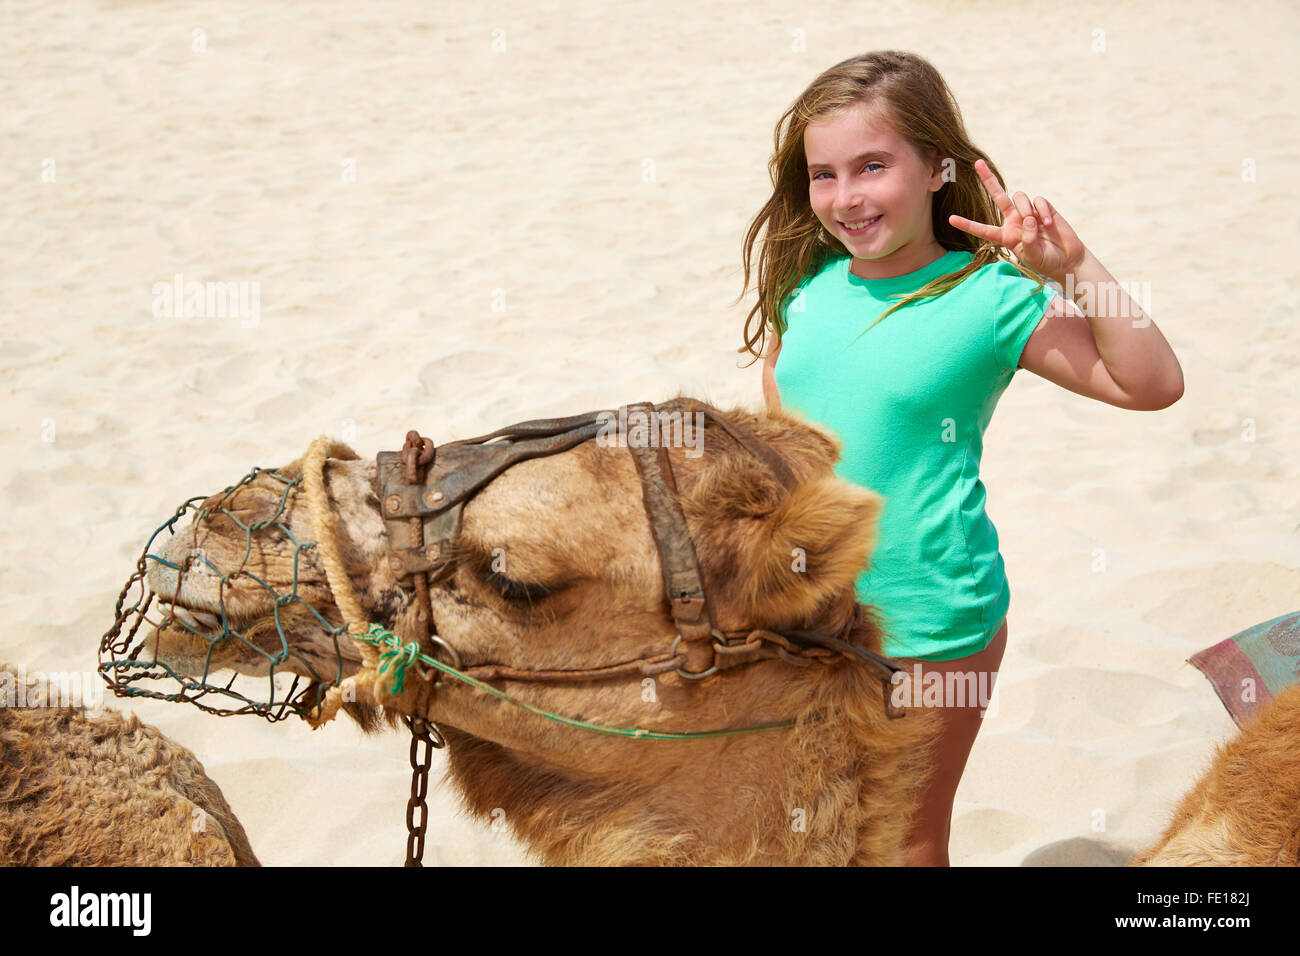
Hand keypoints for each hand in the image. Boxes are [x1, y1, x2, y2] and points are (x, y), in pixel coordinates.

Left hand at [948, 158, 1085, 281]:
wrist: (1067, 258)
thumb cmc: (1046, 261)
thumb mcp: (1032, 256)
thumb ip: (1027, 239)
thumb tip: (1029, 219)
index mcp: (1005, 235)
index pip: (983, 229)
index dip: (968, 224)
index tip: (951, 219)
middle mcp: (1014, 221)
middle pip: (998, 196)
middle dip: (988, 179)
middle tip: (977, 163)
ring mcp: (1028, 212)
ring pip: (1019, 197)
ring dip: (1026, 209)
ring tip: (1037, 225)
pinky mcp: (1044, 208)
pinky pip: (1038, 200)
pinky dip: (1043, 211)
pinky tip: (1048, 223)